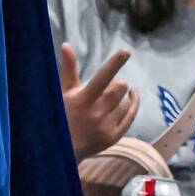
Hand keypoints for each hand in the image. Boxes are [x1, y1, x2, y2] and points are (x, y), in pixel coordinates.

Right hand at [59, 44, 139, 162]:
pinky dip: (133, 104)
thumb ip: (68, 69)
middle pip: (119, 88)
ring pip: (126, 101)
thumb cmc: (60, 114)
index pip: (102, 77)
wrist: (62, 150)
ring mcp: (106, 127)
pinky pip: (131, 116)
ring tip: (109, 98)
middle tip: (107, 85)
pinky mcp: (114, 137)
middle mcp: (96, 113)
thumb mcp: (62, 92)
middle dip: (116, 82)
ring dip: (121, 95)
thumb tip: (66, 45)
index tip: (126, 51)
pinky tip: (132, 96)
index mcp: (82, 99)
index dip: (114, 63)